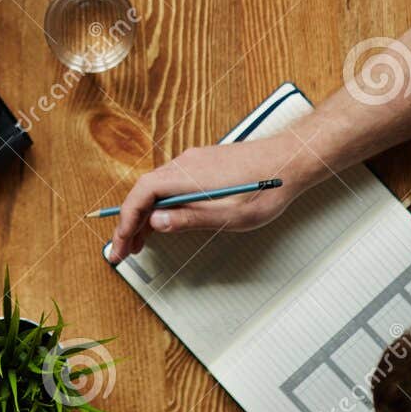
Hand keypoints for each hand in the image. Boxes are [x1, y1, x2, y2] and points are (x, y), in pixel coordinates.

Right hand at [107, 129, 319, 263]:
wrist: (290, 160)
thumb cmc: (265, 189)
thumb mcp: (228, 215)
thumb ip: (189, 218)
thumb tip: (156, 222)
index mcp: (186, 175)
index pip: (141, 195)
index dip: (126, 221)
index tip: (120, 245)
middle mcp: (184, 164)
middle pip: (144, 192)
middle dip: (130, 223)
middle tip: (123, 251)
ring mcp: (193, 163)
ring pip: (156, 189)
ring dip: (145, 215)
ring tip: (140, 243)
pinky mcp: (203, 165)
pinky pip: (170, 185)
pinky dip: (161, 205)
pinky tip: (164, 221)